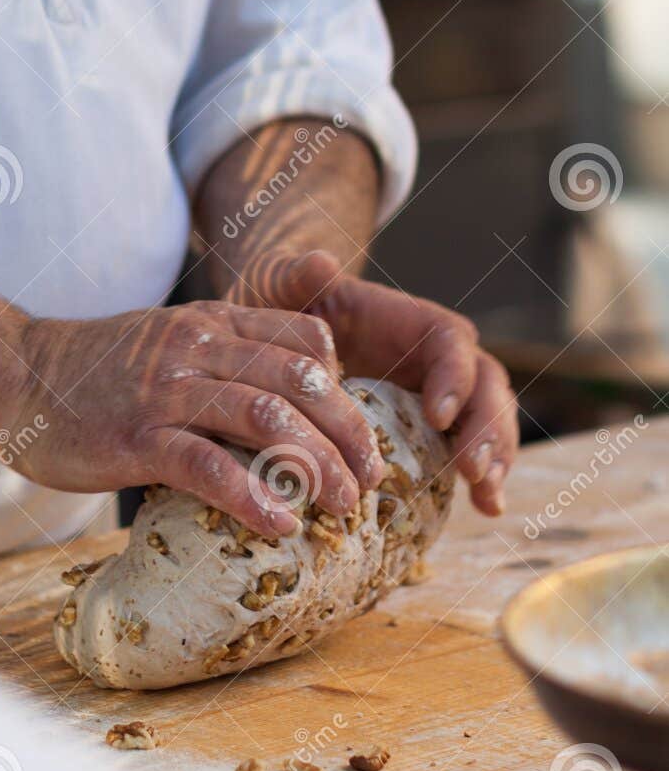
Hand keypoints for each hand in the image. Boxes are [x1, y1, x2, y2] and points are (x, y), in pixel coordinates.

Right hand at [15, 301, 388, 535]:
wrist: (19, 377)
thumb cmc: (100, 370)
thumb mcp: (171, 340)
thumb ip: (227, 356)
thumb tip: (293, 404)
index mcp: (213, 322)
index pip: (306, 340)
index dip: (345, 387)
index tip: (358, 434)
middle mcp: (198, 348)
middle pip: (301, 380)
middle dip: (349, 433)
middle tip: (371, 480)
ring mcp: (167, 391)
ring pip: (267, 418)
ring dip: (317, 466)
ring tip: (343, 507)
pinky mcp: (138, 438)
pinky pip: (210, 465)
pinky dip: (254, 496)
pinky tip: (282, 524)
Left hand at [227, 249, 518, 515]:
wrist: (275, 339)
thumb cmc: (280, 304)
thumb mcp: (280, 285)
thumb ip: (297, 274)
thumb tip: (320, 262)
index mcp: (406, 320)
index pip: (449, 340)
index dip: (453, 375)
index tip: (437, 413)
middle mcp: (434, 357)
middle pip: (485, 384)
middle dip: (486, 425)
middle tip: (471, 468)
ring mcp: (438, 395)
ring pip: (489, 420)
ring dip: (495, 457)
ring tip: (487, 496)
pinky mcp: (431, 432)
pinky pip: (469, 450)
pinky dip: (484, 478)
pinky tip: (487, 508)